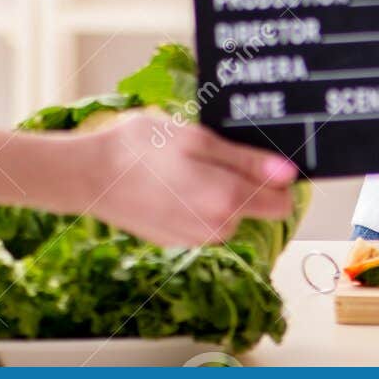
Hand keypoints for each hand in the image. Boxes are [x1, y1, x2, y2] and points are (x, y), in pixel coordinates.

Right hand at [50, 109, 298, 246]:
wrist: (90, 175)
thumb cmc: (142, 147)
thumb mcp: (198, 139)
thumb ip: (247, 160)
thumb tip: (289, 175)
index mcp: (228, 200)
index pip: (283, 201)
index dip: (278, 176)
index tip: (262, 153)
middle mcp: (216, 228)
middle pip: (255, 205)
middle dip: (245, 179)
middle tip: (213, 149)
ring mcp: (194, 238)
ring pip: (229, 213)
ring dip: (221, 189)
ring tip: (188, 161)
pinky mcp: (175, 239)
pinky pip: (203, 219)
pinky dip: (198, 201)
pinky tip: (173, 179)